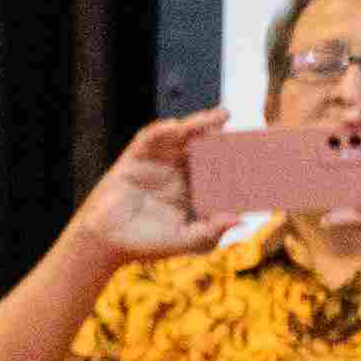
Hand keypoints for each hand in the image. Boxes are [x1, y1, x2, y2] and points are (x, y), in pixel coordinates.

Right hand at [66, 109, 240, 266]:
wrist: (107, 243)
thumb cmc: (147, 244)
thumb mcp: (187, 240)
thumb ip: (212, 231)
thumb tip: (240, 219)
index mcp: (192, 189)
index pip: (217, 167)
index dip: (233, 155)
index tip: (254, 149)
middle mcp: (176, 172)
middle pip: (200, 145)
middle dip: (217, 131)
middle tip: (232, 118)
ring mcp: (156, 164)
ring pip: (179, 138)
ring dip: (196, 124)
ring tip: (216, 116)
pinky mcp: (134, 160)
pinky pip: (148, 140)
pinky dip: (161, 130)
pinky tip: (175, 126)